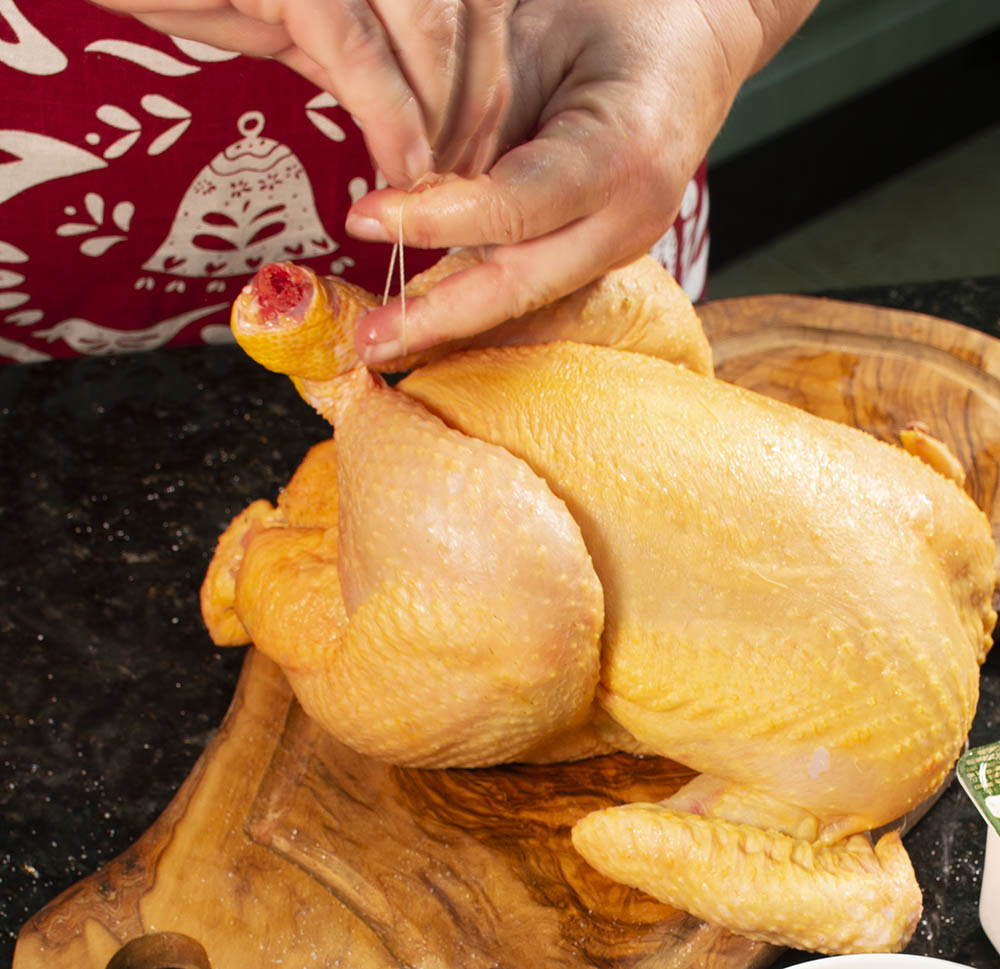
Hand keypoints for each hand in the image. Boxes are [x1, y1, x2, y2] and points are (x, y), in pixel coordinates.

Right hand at [86, 0, 511, 186]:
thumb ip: (353, 53)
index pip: (474, 6)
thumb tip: (405, 120)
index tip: (480, 151)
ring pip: (432, 36)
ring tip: (431, 184)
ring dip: (442, 123)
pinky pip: (360, 53)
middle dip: (478, 111)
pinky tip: (402, 168)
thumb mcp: (289, 20)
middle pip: (472, 18)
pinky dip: (390, 118)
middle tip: (464, 181)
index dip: (490, 81)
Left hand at [346, 0, 818, 365]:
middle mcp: (631, 217)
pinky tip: (430, 315)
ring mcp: (625, 244)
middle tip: (371, 343)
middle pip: (522, 285)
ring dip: (453, 321)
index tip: (365, 220)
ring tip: (388, 340)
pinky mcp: (608, 252)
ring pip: (527, 296)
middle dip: (438, 319)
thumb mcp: (535, 39)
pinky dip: (478, 299)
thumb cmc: (617, 17)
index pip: (514, 207)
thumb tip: (404, 176)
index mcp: (622, 152)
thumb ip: (477, 112)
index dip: (433, 220)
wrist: (695, 37)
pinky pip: (535, 282)